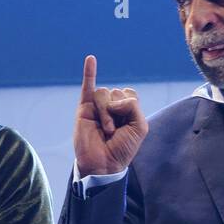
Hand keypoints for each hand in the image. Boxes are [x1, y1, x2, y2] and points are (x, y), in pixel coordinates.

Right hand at [73, 54, 147, 175]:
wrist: (103, 164)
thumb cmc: (122, 148)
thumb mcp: (139, 127)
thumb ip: (133, 106)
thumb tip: (112, 98)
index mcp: (126, 108)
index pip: (130, 94)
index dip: (130, 107)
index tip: (128, 126)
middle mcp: (112, 105)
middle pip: (116, 92)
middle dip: (118, 112)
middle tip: (115, 131)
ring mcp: (97, 106)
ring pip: (103, 93)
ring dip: (106, 112)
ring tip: (106, 130)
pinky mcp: (84, 108)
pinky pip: (87, 86)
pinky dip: (89, 72)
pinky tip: (91, 59)